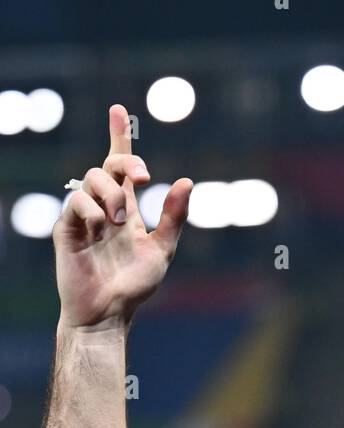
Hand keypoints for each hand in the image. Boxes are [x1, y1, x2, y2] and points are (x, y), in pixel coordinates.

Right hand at [54, 104, 191, 329]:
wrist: (108, 313)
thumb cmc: (134, 286)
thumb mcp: (161, 250)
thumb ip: (174, 218)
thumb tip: (187, 180)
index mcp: (126, 209)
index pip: (121, 166)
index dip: (119, 137)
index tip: (118, 110)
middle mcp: (104, 207)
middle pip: (108, 165)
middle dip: (125, 162)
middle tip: (142, 177)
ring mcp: (84, 216)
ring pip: (92, 178)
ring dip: (111, 193)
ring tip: (120, 220)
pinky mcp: (67, 228)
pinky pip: (76, 202)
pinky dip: (92, 209)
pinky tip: (101, 228)